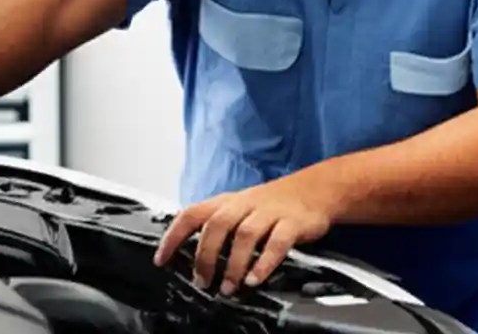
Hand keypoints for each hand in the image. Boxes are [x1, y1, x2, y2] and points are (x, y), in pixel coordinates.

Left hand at [152, 172, 335, 295]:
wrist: (315, 189)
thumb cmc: (271, 203)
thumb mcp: (239, 207)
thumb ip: (217, 224)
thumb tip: (188, 252)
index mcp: (227, 201)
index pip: (192, 213)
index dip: (174, 236)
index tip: (162, 259)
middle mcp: (245, 204)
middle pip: (218, 225)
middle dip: (206, 255)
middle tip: (202, 281)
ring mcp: (269, 212)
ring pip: (246, 235)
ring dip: (233, 264)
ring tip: (228, 287)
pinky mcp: (292, 222)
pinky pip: (277, 242)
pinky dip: (264, 263)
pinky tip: (255, 279)